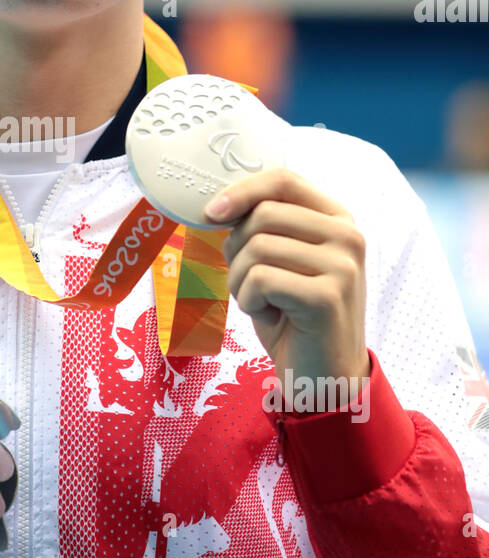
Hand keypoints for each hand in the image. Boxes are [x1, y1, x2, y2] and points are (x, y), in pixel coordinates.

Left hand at [205, 168, 370, 394]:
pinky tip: (271, 317)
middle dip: (236, 250)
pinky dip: (250, 301)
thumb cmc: (293, 317)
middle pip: (262, 215)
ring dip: (240, 281)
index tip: (210, 213)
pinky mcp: (327, 296)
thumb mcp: (280, 263)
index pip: (282, 180)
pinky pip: (260, 279)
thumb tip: (215, 205)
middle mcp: (347, 235)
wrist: (323, 377)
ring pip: (257, 247)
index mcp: (336, 218)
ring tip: (261, 303)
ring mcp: (343, 265)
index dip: (241, 191)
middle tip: (249, 283)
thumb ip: (262, 229)